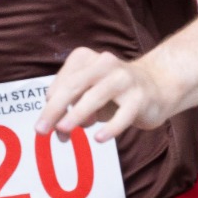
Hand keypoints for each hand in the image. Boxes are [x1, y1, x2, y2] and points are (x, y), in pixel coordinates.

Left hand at [36, 47, 175, 141]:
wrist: (156, 87)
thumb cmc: (113, 93)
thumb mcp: (88, 95)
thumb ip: (71, 108)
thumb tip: (57, 131)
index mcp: (85, 58)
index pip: (62, 82)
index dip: (50, 105)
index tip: (45, 126)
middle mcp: (104, 63)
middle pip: (73, 86)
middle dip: (54, 109)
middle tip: (41, 131)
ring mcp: (124, 78)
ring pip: (95, 97)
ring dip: (76, 115)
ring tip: (64, 131)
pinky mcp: (141, 97)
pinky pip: (123, 114)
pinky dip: (110, 128)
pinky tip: (99, 139)